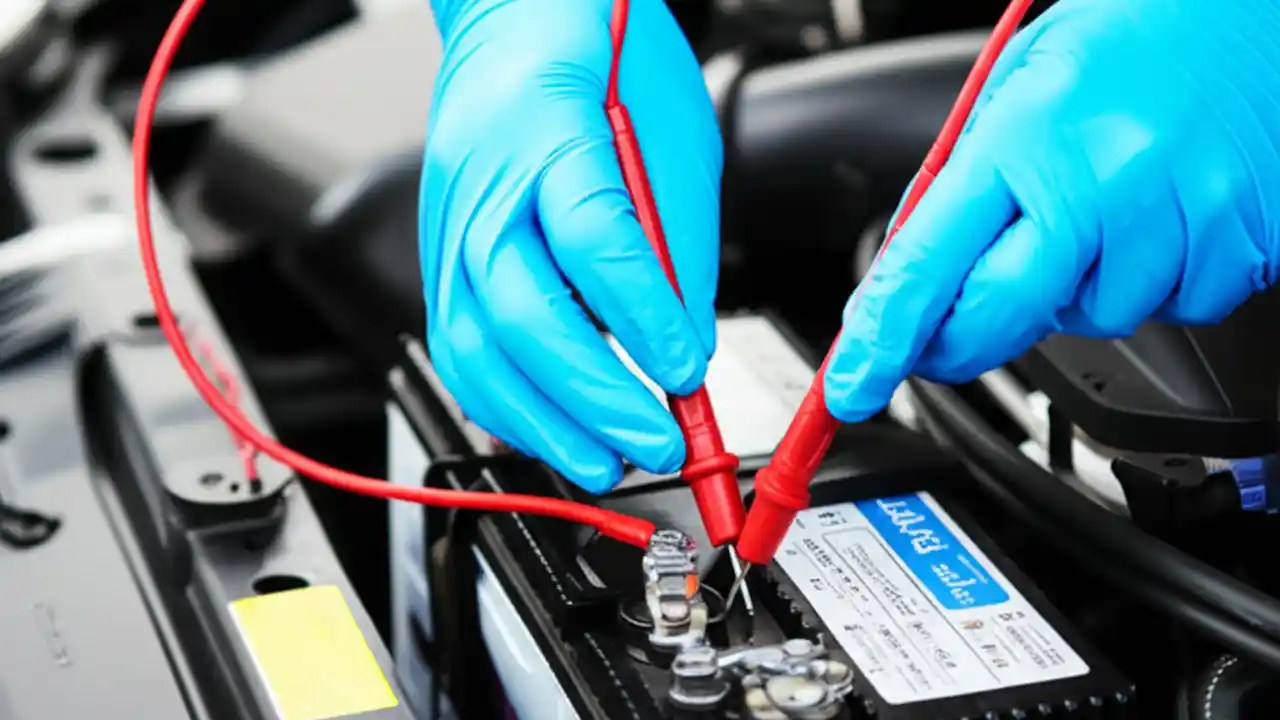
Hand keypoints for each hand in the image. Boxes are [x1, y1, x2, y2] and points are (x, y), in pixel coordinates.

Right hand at [420, 0, 721, 490]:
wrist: (515, 14)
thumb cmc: (598, 54)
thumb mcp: (671, 133)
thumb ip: (676, 247)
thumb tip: (684, 348)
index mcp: (548, 132)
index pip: (595, 244)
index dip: (643, 321)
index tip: (687, 374)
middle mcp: (484, 185)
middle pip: (523, 313)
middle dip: (594, 398)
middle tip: (653, 443)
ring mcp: (449, 224)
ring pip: (476, 347)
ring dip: (542, 422)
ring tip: (602, 462)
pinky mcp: (440, 256)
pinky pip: (459, 345)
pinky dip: (503, 402)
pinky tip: (548, 429)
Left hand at [825, 0, 1279, 420]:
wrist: (1262, 4)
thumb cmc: (1138, 31)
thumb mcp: (1022, 84)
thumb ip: (966, 179)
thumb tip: (915, 265)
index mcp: (1027, 136)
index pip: (927, 265)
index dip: (882, 339)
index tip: (854, 385)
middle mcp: (1104, 182)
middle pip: (999, 317)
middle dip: (960, 336)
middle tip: (952, 323)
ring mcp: (1178, 220)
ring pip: (1091, 318)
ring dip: (1076, 288)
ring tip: (1106, 209)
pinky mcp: (1238, 249)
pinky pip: (1172, 309)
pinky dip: (1152, 280)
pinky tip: (1159, 219)